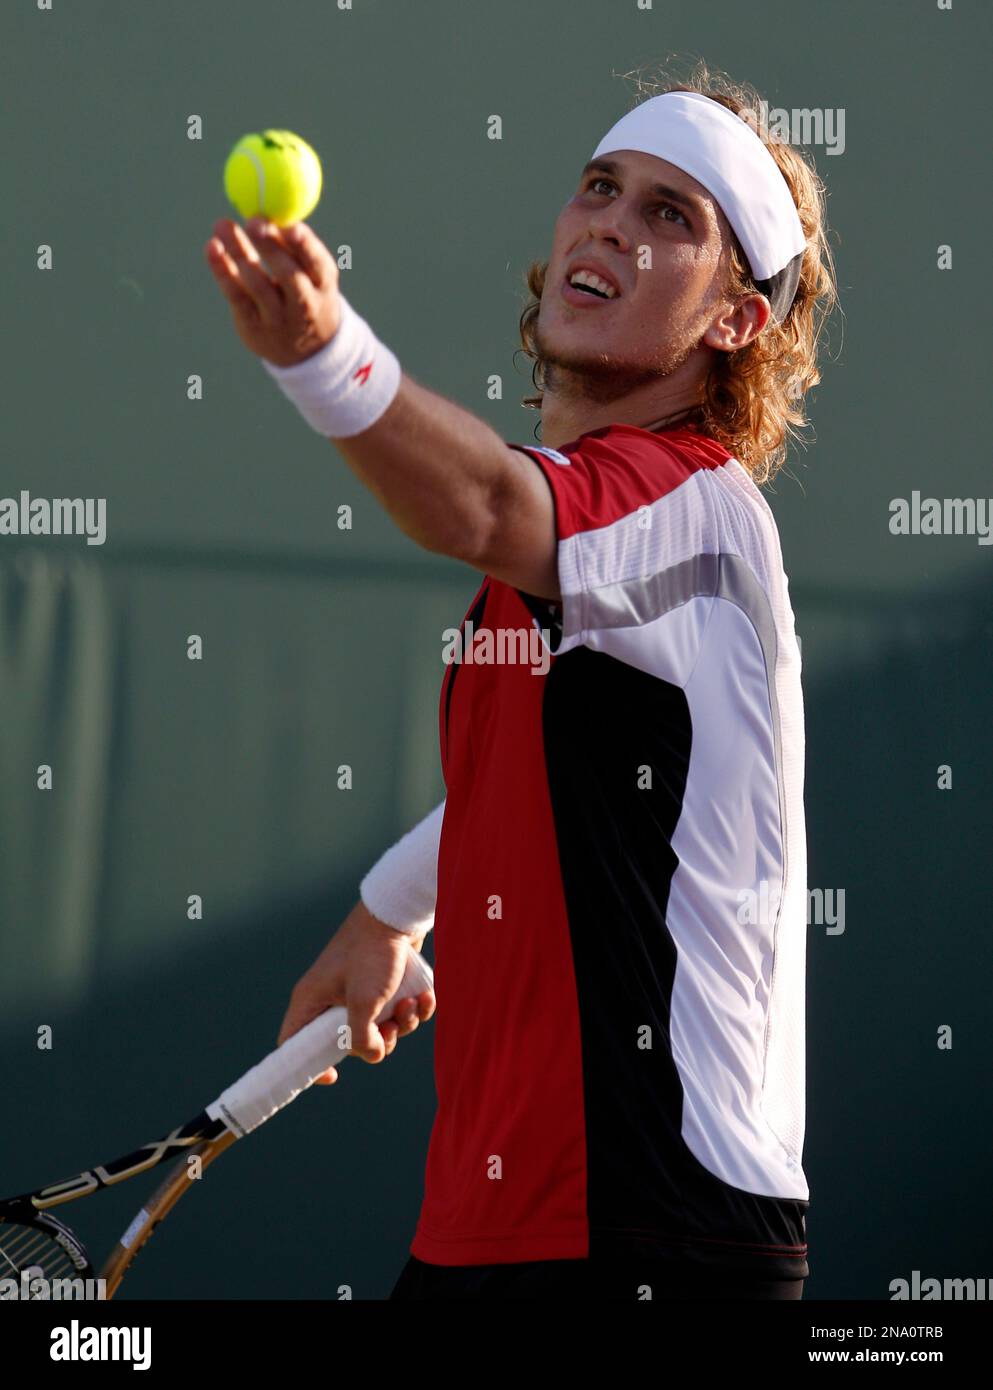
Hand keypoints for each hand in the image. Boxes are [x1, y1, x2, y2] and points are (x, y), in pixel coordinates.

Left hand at [204, 216, 341, 367]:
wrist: (307, 352)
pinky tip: (212, 247)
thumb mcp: (312, 276)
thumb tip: (271, 206)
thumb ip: (294, 247)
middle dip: (271, 248)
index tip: (290, 225)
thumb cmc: (307, 296)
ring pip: (258, 285)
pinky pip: (235, 294)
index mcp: (324, 287)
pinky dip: (222, 269)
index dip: (306, 246)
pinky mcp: (252, 325)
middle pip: (288, 276)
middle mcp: (304, 307)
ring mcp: (277, 320)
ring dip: (239, 252)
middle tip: (254, 221)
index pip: (319, 265)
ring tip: (222, 224)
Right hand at [276, 900, 434, 1085]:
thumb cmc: (372, 953)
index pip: (294, 1042)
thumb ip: (362, 1037)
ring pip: (379, 1027)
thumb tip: (373, 1055)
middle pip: (348, 1041)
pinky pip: (396, 1010)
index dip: (307, 1064)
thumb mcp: (364, 1001)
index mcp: (312, 1000)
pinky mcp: (381, 983)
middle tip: (391, 1028)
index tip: (333, 1075)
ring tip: (411, 1003)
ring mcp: (356, 990)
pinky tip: (425, 997)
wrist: (396, 914)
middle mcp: (330, 997)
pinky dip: (413, 1008)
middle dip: (378, 1039)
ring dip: (402, 1022)